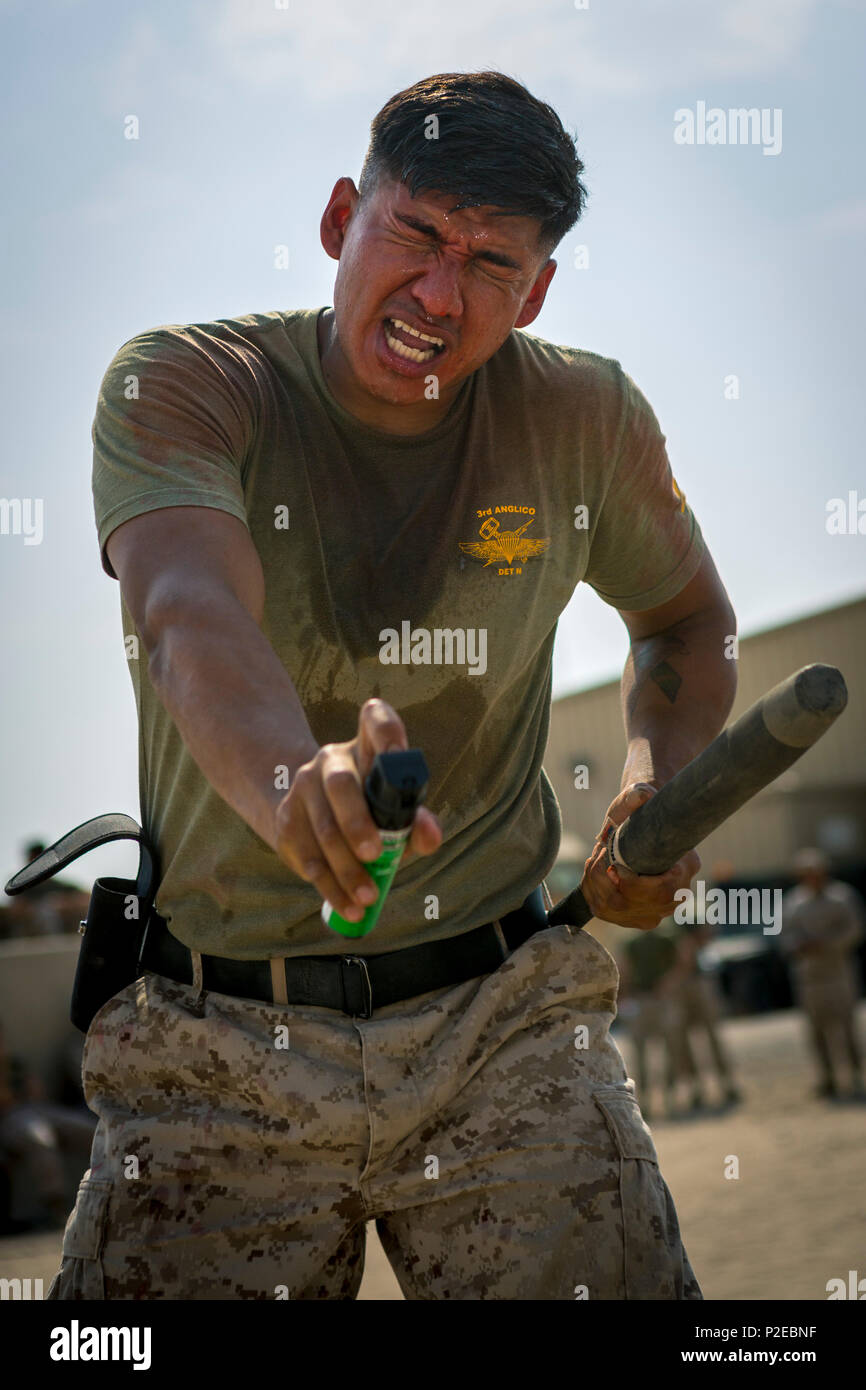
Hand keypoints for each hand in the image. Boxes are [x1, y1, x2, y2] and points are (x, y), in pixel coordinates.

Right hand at [273, 697, 441, 921]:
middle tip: (375, 855)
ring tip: (368, 897)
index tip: (397, 751)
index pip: (375, 720)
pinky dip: (329, 885)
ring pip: (322, 828)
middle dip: (356, 822)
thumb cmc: (370, 812)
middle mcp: (331, 760)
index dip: (386, 731)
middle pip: (340, 784)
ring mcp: (303, 787)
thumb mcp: (396, 813)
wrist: (309, 815)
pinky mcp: (286, 820)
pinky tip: (348, 905)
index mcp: (367, 748)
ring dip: (346, 868)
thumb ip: (416, 823)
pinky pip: (306, 856)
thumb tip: (430, 835)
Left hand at [580, 782, 699, 930]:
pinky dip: (593, 895)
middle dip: (607, 883)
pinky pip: (611, 915)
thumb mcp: (638, 797)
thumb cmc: (641, 809)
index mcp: (686, 864)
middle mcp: (678, 893)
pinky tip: (592, 874)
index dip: (635, 884)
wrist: (640, 822)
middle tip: (598, 856)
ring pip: (619, 912)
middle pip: (636, 905)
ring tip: (594, 860)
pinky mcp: (639, 915)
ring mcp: (659, 908)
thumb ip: (638, 795)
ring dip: (596, 886)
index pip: (664, 890)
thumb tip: (641, 794)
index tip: (615, 866)